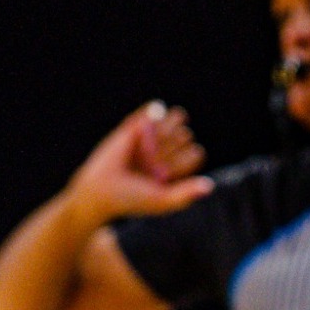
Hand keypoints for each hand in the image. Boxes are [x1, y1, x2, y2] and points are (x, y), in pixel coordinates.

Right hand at [63, 101, 212, 223]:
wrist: (99, 190)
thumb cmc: (131, 199)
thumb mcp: (161, 200)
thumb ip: (186, 195)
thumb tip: (210, 186)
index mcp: (176, 167)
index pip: (195, 153)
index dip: (184, 160)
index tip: (164, 174)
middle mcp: (166, 150)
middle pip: (185, 134)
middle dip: (172, 143)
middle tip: (150, 162)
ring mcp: (151, 137)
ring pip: (174, 117)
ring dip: (164, 128)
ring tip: (146, 148)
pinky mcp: (135, 125)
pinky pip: (153, 109)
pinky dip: (151, 115)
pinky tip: (139, 134)